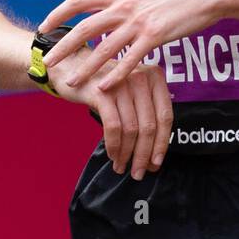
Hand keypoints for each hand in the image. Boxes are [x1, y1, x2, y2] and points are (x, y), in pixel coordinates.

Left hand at [37, 0, 231, 95]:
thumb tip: (107, 7)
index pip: (79, 0)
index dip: (58, 14)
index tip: (44, 27)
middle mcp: (124, 5)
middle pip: (84, 27)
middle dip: (62, 46)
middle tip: (47, 62)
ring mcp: (138, 21)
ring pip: (104, 48)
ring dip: (85, 67)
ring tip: (71, 82)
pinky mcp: (154, 36)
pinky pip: (130, 60)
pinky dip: (115, 76)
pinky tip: (105, 88)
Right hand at [45, 48, 173, 178]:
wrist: (72, 65)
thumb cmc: (105, 84)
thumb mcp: (131, 91)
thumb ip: (144, 113)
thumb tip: (154, 153)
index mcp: (155, 77)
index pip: (166, 116)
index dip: (162, 144)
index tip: (156, 163)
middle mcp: (142, 77)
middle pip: (150, 126)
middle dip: (144, 155)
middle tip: (138, 172)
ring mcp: (123, 84)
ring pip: (132, 129)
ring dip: (127, 154)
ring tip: (121, 166)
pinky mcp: (103, 92)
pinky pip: (114, 127)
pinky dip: (114, 146)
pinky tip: (113, 155)